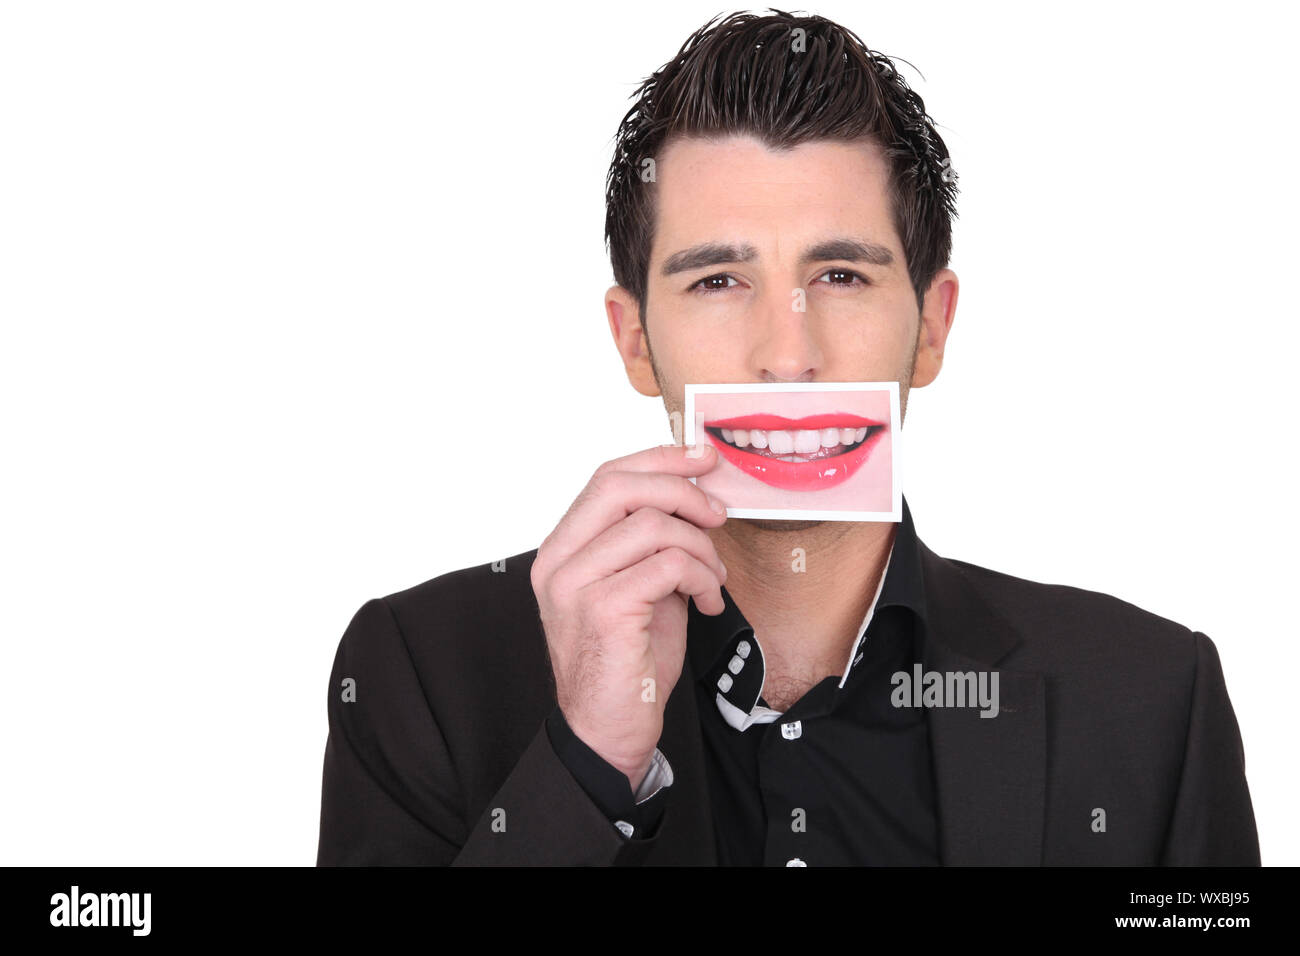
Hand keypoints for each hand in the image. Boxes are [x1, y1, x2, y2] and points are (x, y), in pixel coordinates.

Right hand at [531, 443, 728, 791]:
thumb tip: (699, 496)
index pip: (608, 478)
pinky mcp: (602, 610)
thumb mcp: (641, 586)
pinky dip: (702, 578)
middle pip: (622, 486)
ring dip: (702, 549)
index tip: (703, 458)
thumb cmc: (629, 659)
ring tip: (714, 580)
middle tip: (718, 515)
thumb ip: (654, 542)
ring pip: (653, 526)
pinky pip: (668, 565)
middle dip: (682, 491)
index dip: (660, 459)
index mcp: (561, 548)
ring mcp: (575, 585)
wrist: (609, 730)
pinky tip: (708, 602)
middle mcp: (557, 561)